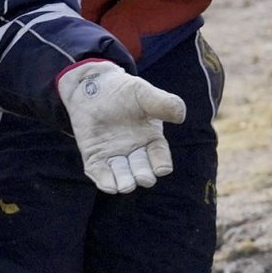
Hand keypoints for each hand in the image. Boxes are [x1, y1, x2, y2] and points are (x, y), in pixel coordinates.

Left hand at [58, 61, 185, 193]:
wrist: (90, 87)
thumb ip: (163, 103)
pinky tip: (108, 186)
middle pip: (142, 170)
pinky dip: (104, 181)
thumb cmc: (122, 90)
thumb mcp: (143, 93)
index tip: (162, 169)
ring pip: (121, 176)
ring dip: (124, 182)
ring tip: (124, 186)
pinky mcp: (94, 157)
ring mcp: (114, 156)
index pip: (159, 157)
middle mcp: (134, 151)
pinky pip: (99, 173)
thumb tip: (181, 116)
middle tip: (142, 177)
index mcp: (151, 139)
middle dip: (143, 176)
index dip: (161, 164)